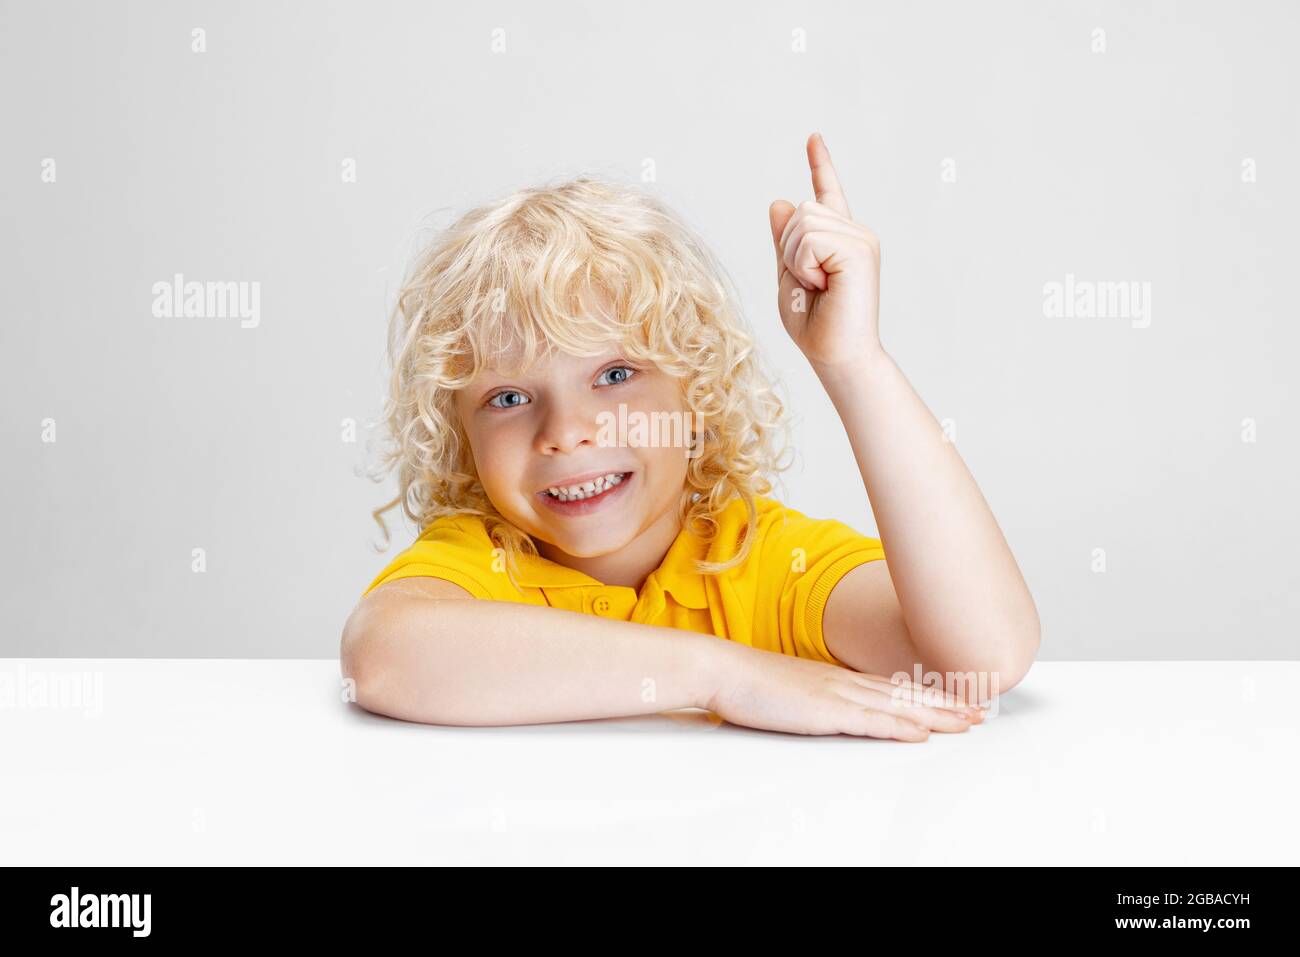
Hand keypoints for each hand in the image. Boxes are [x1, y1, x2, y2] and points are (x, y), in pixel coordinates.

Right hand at [704, 643, 985, 740]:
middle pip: (904, 695)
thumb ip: (816, 697)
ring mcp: (836, 695)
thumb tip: (833, 708)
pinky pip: (869, 721)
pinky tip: (920, 732)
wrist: (722, 669)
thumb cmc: (748, 682)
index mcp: (836, 678)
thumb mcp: (791, 689)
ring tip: (966, 722)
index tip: (954, 701)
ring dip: (935, 715)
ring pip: (897, 706)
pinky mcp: (823, 711)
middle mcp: (843, 682)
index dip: (927, 695)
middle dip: (945, 705)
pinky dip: (898, 726)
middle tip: (978, 713)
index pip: (892, 687)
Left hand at [768, 132, 882, 373]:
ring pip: (803, 222)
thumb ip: (785, 242)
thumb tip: (781, 201)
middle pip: (801, 210)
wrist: (837, 356)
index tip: (814, 138)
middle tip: (809, 285)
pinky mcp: (860, 249)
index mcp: (838, 241)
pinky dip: (805, 265)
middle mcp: (855, 233)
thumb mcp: (788, 278)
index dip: (820, 165)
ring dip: (796, 259)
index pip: (828, 194)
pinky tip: (824, 286)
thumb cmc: (815, 327)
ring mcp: (861, 239)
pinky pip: (810, 239)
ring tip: (818, 287)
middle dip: (789, 249)